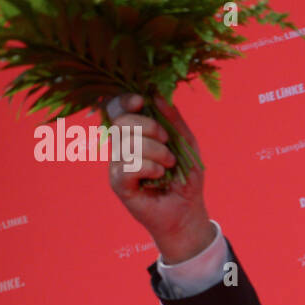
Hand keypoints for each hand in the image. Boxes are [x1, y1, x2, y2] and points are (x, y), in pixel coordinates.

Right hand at [103, 93, 213, 262]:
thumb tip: (157, 94)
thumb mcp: (186, 143)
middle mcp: (122, 146)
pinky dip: (148, 167)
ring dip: (155, 151)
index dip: (125, 100)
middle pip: (121, 122)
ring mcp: (118, 164)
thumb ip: (173, 119)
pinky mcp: (118, 183)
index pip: (117, 108)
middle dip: (148, 127)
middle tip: (166, 141)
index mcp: (135, 133)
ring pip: (127, 144)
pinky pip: (126, 167)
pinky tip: (159, 175)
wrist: (187, 210)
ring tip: (169, 164)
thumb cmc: (185, 177)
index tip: (141, 100)